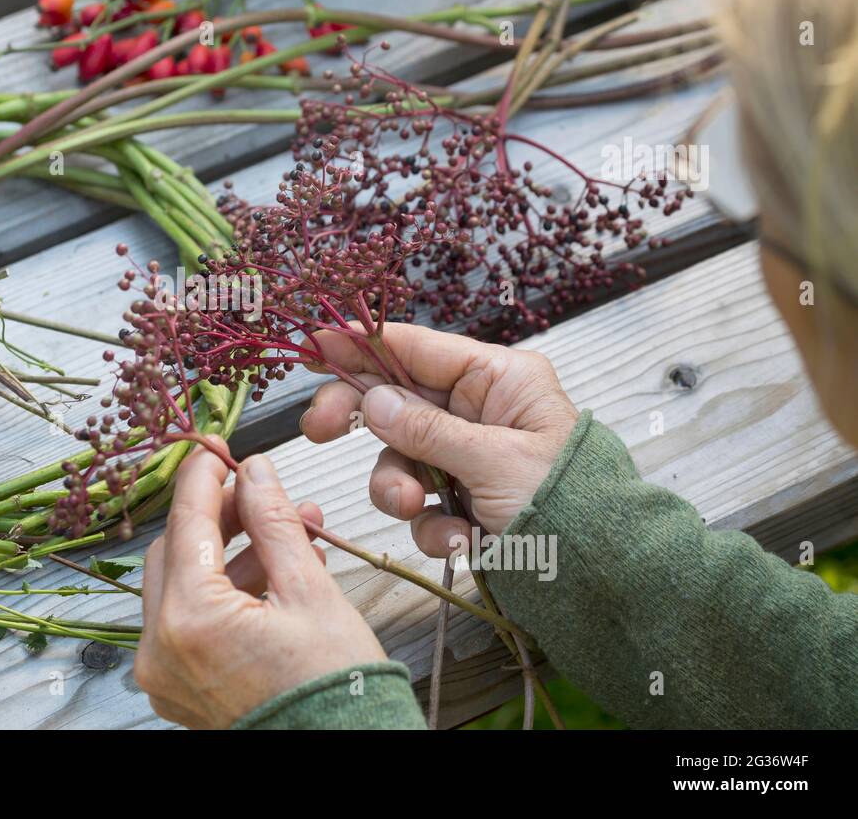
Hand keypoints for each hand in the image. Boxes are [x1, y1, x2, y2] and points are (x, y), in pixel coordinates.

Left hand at [133, 438, 387, 727]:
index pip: (186, 523)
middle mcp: (161, 650)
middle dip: (219, 515)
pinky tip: (273, 573)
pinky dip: (224, 591)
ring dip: (230, 552)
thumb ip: (275, 523)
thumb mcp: (310, 591)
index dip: (203, 478)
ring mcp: (165, 673)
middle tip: (257, 493)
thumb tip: (255, 472)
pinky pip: (189, 620)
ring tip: (290, 534)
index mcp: (189, 621)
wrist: (343, 755)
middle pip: (175, 551)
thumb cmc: (334, 693)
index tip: (216, 448)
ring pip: (182, 584)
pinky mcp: (178, 687)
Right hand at [300, 323, 578, 556]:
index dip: (363, 345)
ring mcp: (470, 457)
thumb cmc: (569, 504)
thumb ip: (426, 430)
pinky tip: (458, 539)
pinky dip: (430, 525)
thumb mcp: (494, 460)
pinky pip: (422, 504)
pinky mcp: (465, 500)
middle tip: (317, 429)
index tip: (316, 342)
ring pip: (401, 459)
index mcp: (499, 380)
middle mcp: (481, 411)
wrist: (605, 578)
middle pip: (398, 401)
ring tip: (410, 509)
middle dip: (363, 421)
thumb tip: (372, 402)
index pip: (419, 349)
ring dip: (396, 487)